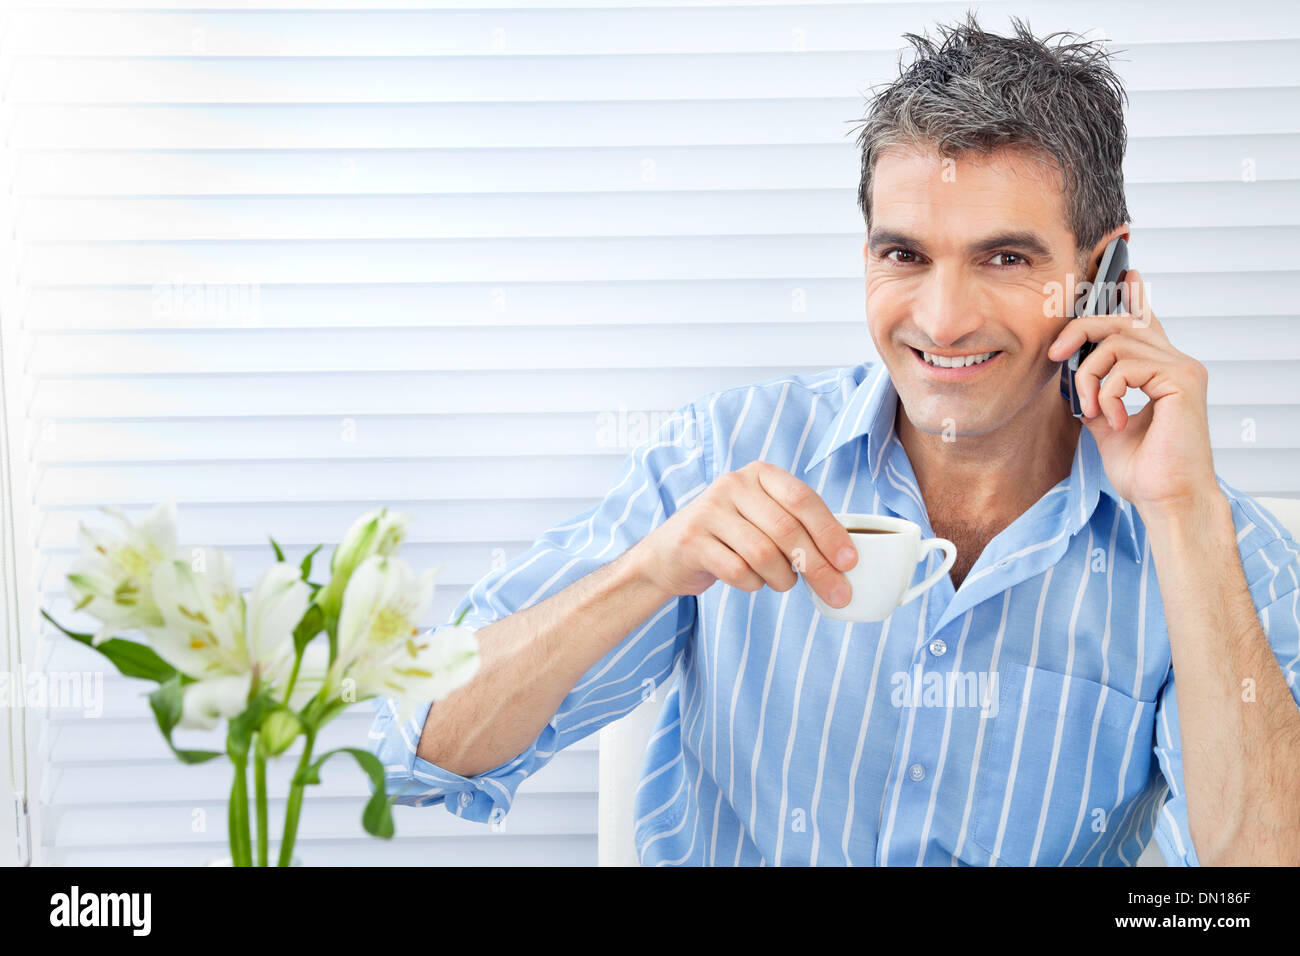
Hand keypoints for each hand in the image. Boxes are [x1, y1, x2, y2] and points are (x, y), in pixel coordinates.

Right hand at [631, 460, 858, 607]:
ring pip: (763, 554)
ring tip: (783, 583)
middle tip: (837, 593)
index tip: (849, 562)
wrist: (670, 552)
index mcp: (759, 473)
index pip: (802, 499)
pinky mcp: (692, 541)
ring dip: (783, 578)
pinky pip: (738, 571)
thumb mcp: (763, 516)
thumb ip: (798, 526)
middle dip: (817, 567)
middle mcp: (733, 485)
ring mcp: (709, 511)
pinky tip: (752, 581)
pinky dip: (754, 584)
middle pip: (786, 530)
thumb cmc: (731, 536)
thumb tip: (845, 561)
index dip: (829, 532)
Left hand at [1047, 267, 1218, 517]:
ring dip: (1089, 377)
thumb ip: (1095, 392)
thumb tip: (1074, 373)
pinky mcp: (1182, 380)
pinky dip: (1107, 393)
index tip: (1124, 273)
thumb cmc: (1143, 470)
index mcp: (1160, 369)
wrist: (1166, 499)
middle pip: (1119, 322)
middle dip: (1078, 331)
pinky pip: (1127, 366)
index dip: (1131, 296)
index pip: (1143, 321)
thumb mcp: (1105, 423)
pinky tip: (1113, 419)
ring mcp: (1182, 368)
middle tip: (1055, 355)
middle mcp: (1176, 362)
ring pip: (1116, 342)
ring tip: (1089, 409)